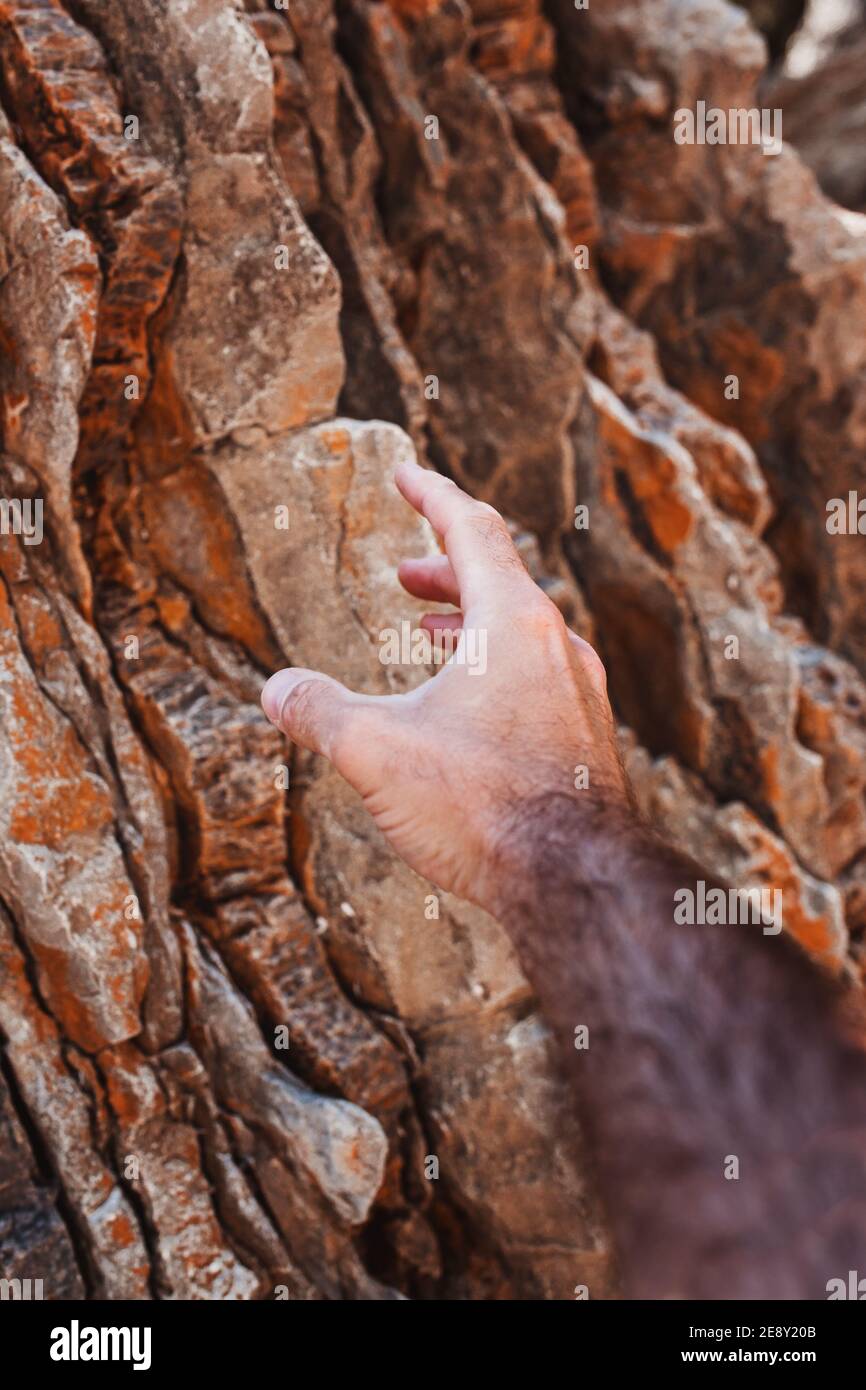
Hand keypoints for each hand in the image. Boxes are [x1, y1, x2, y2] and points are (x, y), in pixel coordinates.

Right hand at [261, 461, 626, 915]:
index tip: (406, 475)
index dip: (432, 495)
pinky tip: (470, 714)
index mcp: (513, 623)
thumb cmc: (482, 806)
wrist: (576, 880)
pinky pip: (539, 680)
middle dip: (444, 573)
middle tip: (404, 579)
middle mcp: (557, 647)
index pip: (471, 530)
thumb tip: (274, 690)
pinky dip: (497, 671)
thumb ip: (319, 712)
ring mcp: (580, 695)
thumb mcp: (376, 752)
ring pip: (523, 636)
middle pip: (501, 581)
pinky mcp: (586, 740)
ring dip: (471, 625)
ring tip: (429, 636)